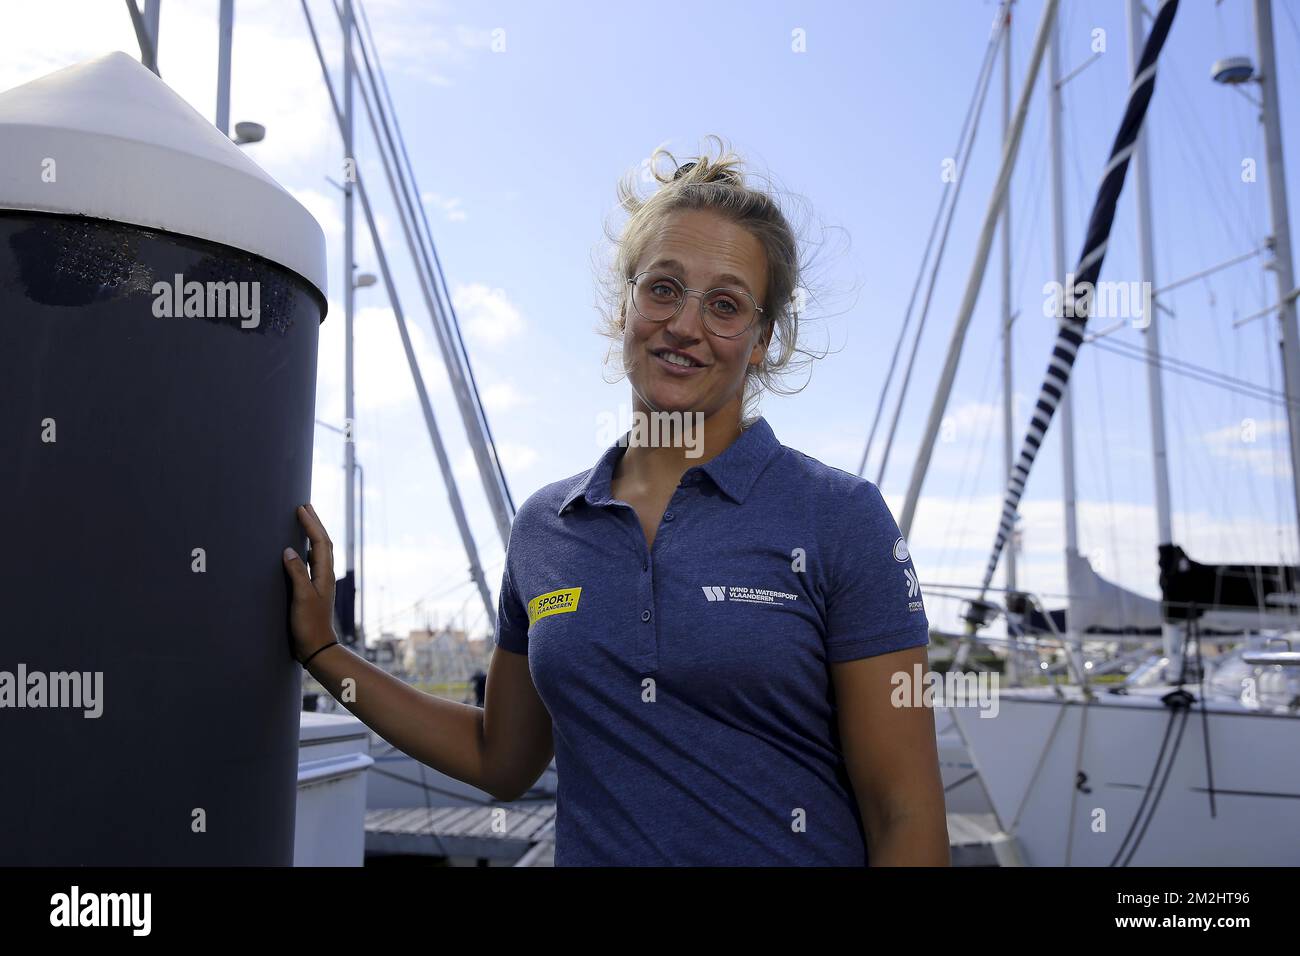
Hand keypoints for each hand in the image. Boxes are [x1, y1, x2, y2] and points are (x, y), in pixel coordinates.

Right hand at [282, 503, 338, 663]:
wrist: (316, 646)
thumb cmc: (309, 624)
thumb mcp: (302, 597)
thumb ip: (297, 573)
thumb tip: (288, 550)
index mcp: (325, 574)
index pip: (320, 542)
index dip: (312, 524)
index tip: (301, 508)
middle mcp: (325, 575)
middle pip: (322, 542)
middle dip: (315, 523)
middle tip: (305, 506)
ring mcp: (319, 581)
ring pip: (318, 551)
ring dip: (312, 534)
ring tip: (303, 520)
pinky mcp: (312, 589)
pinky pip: (311, 562)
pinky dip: (306, 549)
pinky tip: (299, 549)